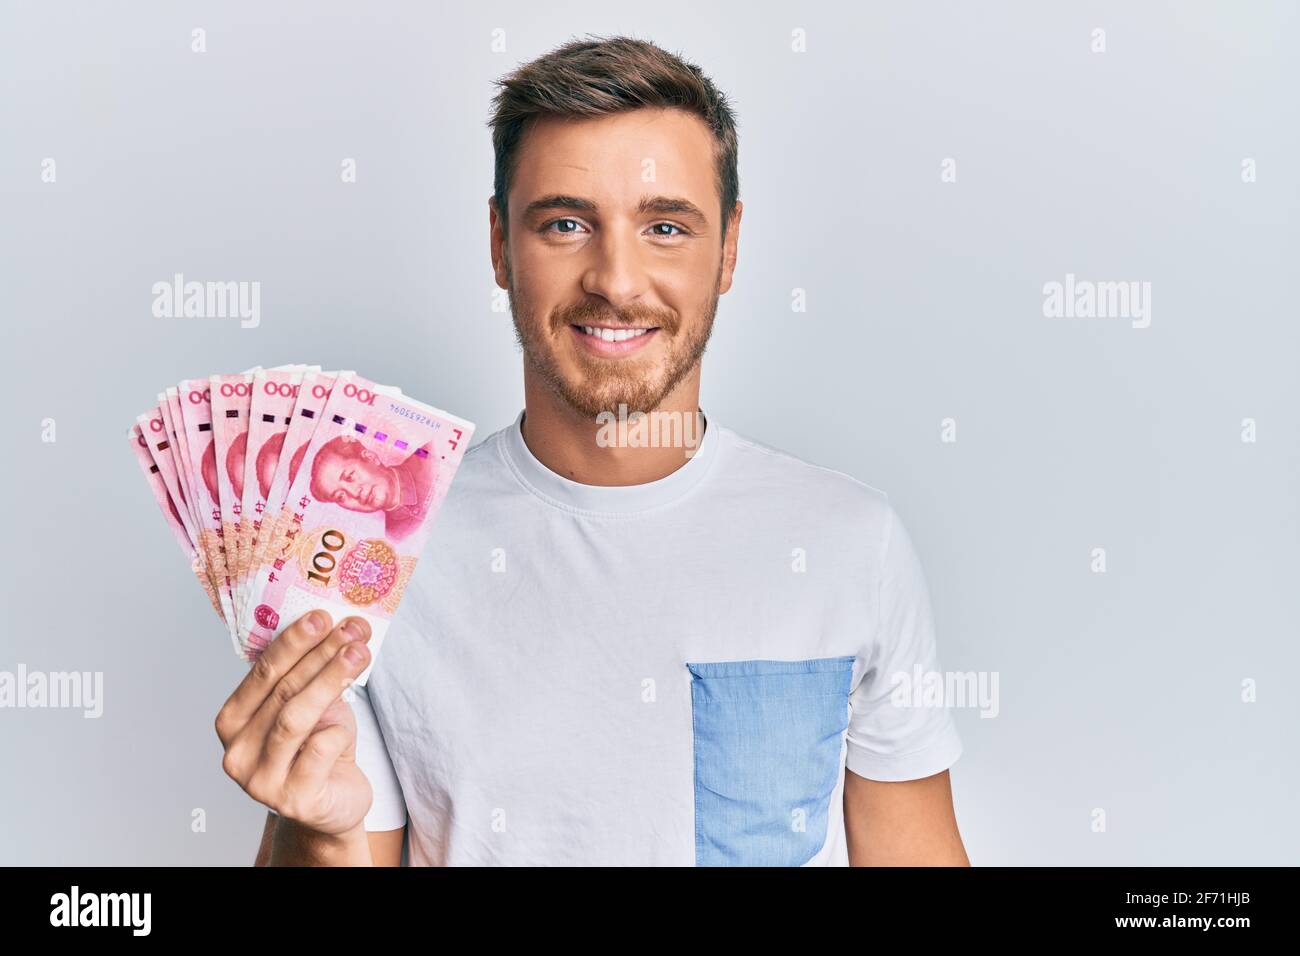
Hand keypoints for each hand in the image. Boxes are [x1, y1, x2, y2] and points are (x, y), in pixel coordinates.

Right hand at [215, 610, 373, 837]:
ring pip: (295, 718)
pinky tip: (345, 728)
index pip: (262, 673)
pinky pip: (319, 750)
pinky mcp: (293, 800)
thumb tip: (338, 626)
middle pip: (282, 691)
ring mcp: (261, 780)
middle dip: (320, 654)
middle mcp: (237, 753)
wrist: (335, 804)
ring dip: (330, 679)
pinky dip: (337, 731)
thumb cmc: (319, 747)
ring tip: (359, 654)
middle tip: (351, 630)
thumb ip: (308, 675)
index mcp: (232, 721)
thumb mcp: (311, 705)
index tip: (322, 616)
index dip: (293, 642)